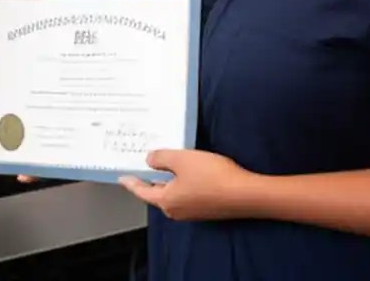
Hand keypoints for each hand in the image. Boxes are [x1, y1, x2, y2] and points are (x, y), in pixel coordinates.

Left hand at [119, 149, 255, 221]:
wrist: (246, 194)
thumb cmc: (213, 178)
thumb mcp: (181, 159)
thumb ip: (161, 158)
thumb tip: (150, 160)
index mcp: (166, 201)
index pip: (142, 192)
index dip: (131, 183)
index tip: (123, 179)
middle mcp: (177, 211)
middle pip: (157, 194)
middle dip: (150, 180)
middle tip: (144, 167)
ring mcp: (193, 212)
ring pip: (174, 194)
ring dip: (169, 180)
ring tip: (166, 164)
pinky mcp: (207, 209)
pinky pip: (188, 195)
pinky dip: (183, 183)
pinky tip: (190, 172)